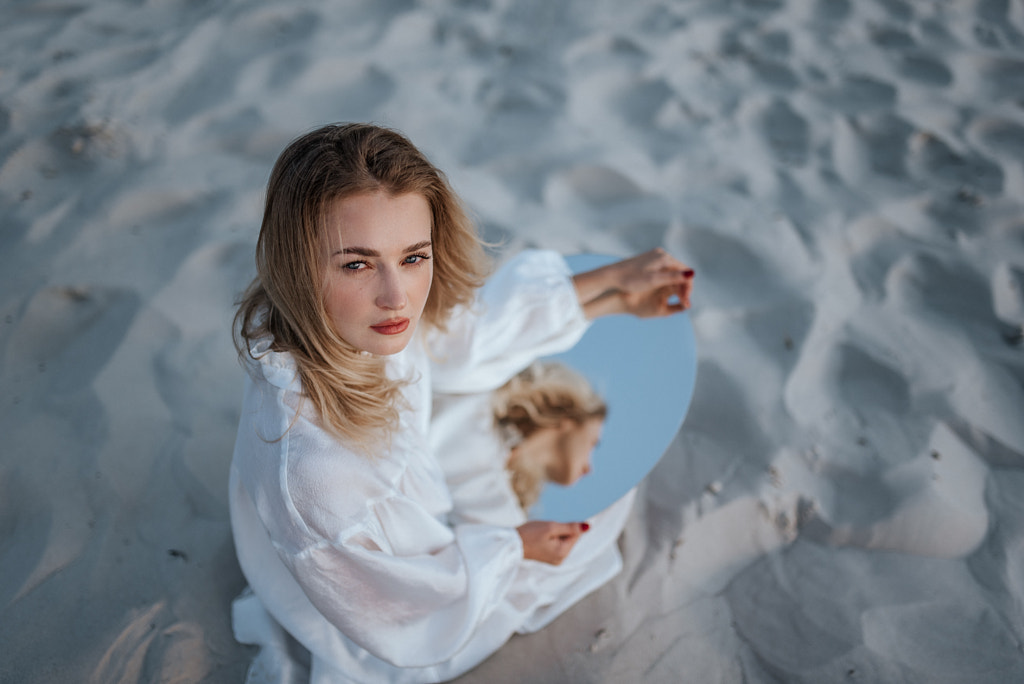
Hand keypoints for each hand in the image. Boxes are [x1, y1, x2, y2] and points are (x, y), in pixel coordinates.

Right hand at [517, 520, 589, 564]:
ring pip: (563, 540)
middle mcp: (561, 559)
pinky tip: (540, 538)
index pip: (576, 534)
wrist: (511, 544)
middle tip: (545, 530)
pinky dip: (551, 538)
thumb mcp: (551, 527)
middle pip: (570, 538)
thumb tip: (588, 526)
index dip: (567, 526)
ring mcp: (554, 559)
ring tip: (541, 535)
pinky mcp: (548, 557)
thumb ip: (570, 527)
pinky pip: (556, 544)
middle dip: (561, 530)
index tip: (554, 526)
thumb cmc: (529, 534)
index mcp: (563, 553)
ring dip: (555, 533)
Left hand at [573, 248, 694, 319]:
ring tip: (677, 300)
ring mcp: (654, 258)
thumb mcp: (653, 280)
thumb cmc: (631, 279)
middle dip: (683, 287)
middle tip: (684, 304)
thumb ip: (672, 277)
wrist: (611, 276)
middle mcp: (661, 255)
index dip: (688, 287)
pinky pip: (664, 272)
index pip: (684, 271)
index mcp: (663, 257)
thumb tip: (692, 273)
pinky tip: (666, 292)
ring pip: (672, 272)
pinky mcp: (648, 263)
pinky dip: (667, 282)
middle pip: (679, 271)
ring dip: (676, 286)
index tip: (687, 301)